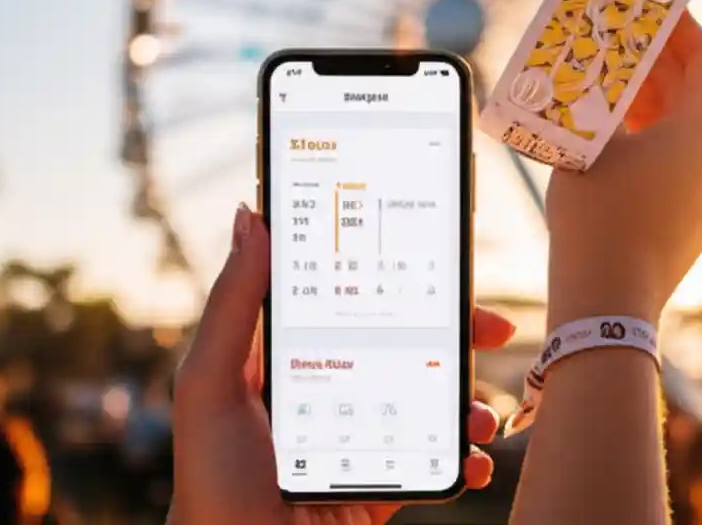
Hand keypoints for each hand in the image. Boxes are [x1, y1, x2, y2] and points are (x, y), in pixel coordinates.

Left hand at [170, 205, 514, 524]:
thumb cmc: (211, 482)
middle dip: (457, 334)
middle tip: (492, 328)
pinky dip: (468, 457)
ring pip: (434, 399)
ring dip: (471, 398)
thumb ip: (232, 304)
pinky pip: (440, 460)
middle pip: (409, 343)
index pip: (354, 299)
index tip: (437, 258)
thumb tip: (251, 219)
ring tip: (480, 413)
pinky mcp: (386, 482)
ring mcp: (366, 437)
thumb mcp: (210, 384)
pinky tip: (474, 459)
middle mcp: (335, 389)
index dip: (398, 276)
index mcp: (294, 357)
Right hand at [545, 12, 701, 326]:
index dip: (683, 27)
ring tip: (611, 80)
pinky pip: (684, 161)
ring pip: (690, 129)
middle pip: (699, 93)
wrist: (608, 302)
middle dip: (661, 63)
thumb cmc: (598, 216)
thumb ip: (598, 100)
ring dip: (654, 101)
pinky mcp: (699, 219)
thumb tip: (592, 73)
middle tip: (624, 38)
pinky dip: (656, 138)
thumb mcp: (588, 143)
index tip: (658, 6)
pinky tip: (616, 132)